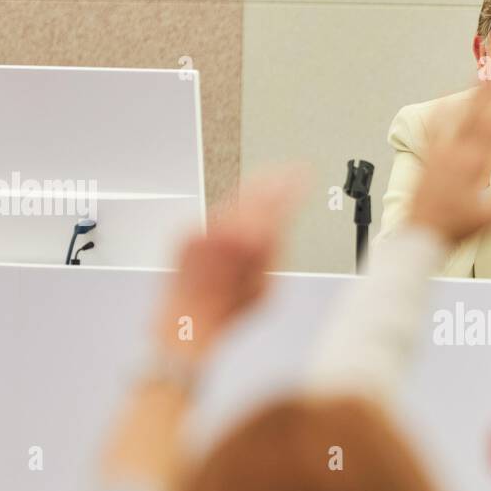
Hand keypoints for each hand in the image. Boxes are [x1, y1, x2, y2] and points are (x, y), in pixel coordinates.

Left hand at [154, 166, 308, 360]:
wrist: (186, 319)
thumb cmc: (227, 309)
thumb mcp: (265, 285)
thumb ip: (272, 253)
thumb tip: (276, 233)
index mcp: (251, 240)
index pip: (278, 201)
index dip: (294, 184)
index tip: (304, 173)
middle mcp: (225, 227)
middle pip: (254, 192)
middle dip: (273, 180)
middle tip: (288, 171)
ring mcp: (203, 227)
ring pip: (232, 203)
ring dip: (251, 195)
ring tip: (266, 188)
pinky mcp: (186, 232)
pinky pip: (212, 218)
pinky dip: (227, 217)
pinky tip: (235, 225)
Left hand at [409, 82, 490, 244]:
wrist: (423, 232)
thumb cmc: (458, 225)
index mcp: (476, 165)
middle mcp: (457, 153)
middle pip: (477, 116)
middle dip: (488, 95)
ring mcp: (439, 152)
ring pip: (456, 116)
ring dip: (468, 97)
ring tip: (476, 79)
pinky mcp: (426, 155)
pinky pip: (435, 127)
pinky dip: (443, 111)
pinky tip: (446, 102)